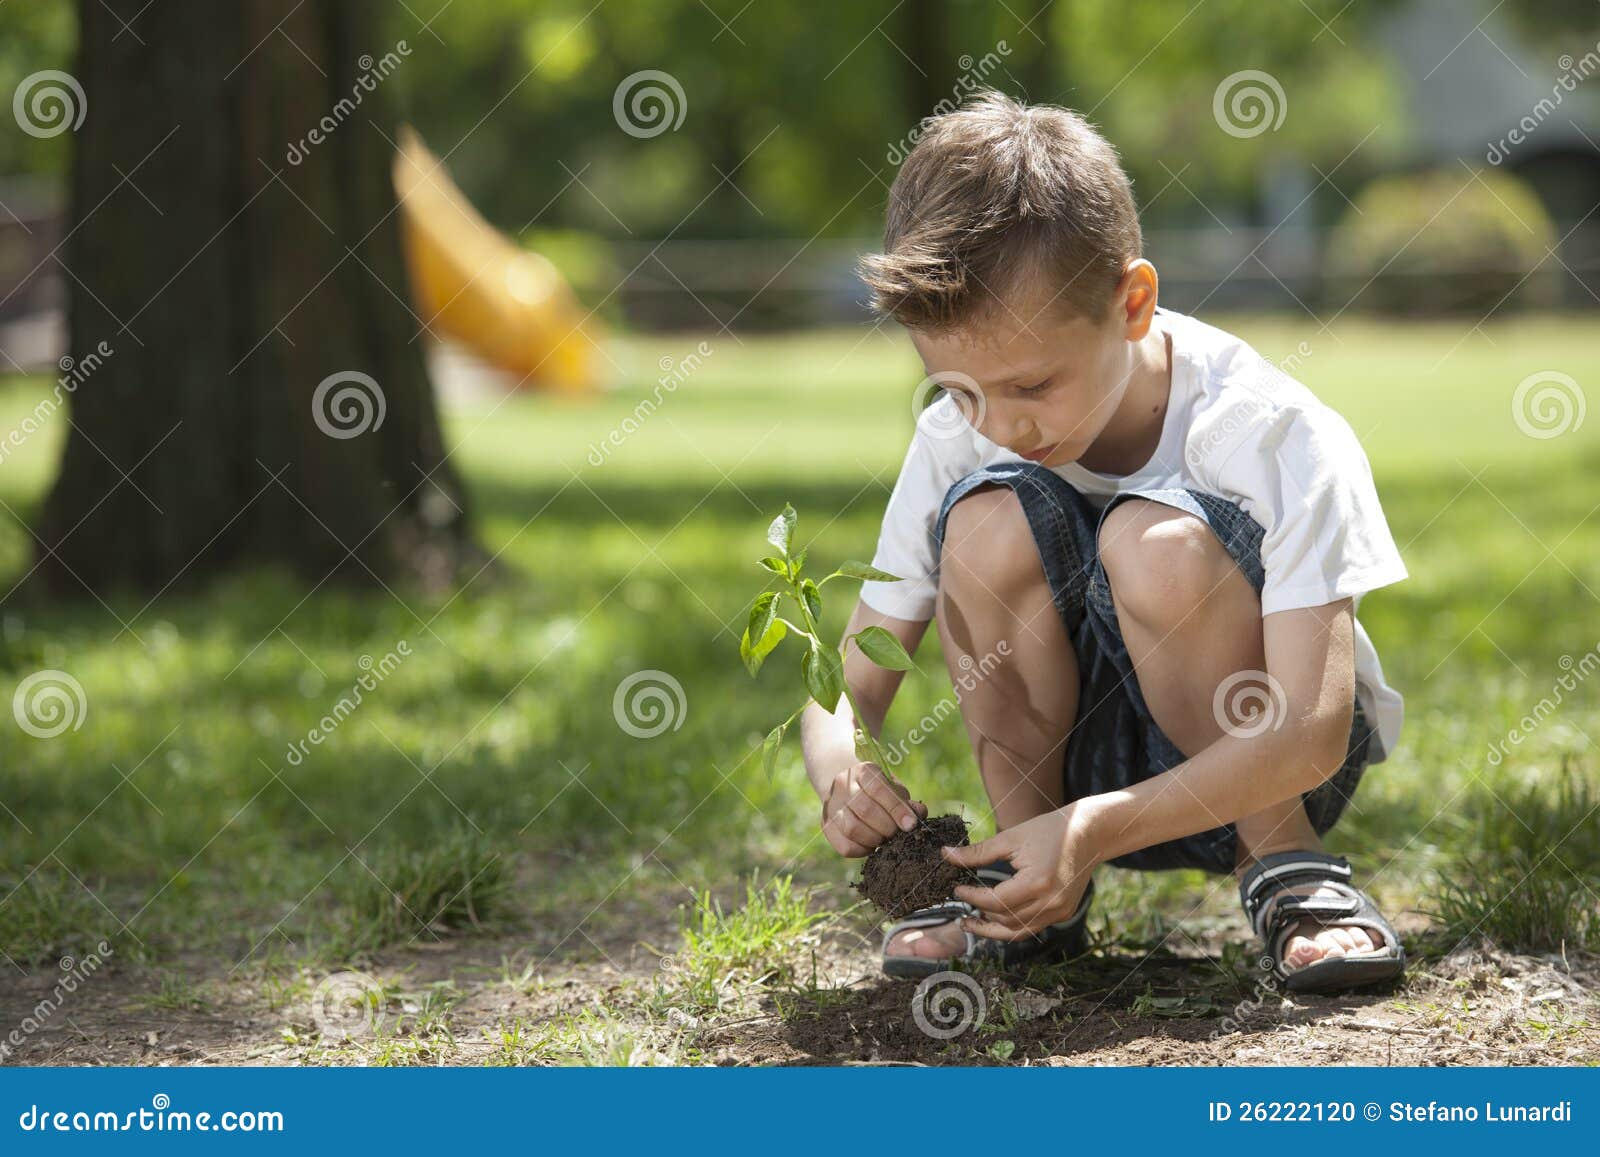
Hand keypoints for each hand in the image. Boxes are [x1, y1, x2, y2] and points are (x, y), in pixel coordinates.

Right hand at [821, 762, 927, 857]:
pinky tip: (872, 846)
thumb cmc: (879, 791)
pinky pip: (845, 846)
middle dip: (888, 827)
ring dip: (875, 840)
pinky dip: (863, 850)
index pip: (879, 789)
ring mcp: (831, 806)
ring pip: (853, 828)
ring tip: (885, 840)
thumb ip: (906, 801)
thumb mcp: (894, 789)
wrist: (848, 789)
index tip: (911, 824)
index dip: (897, 809)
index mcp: (863, 771)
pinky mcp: (826, 825)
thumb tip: (919, 814)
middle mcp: (843, 785)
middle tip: (897, 834)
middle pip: (865, 809)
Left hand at [943, 805, 1095, 939]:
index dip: (972, 898)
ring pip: (1018, 931)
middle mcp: (1051, 902)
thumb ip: (978, 852)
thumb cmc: (1048, 829)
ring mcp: (1060, 911)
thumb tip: (946, 854)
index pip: (995, 901)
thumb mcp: (1011, 837)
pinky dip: (1012, 926)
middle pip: (1005, 920)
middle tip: (961, 906)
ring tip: (972, 919)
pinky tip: (996, 917)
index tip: (956, 890)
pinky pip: (1032, 927)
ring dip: (993, 928)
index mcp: (1037, 882)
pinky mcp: (1064, 913)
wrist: (1088, 833)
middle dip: (979, 915)